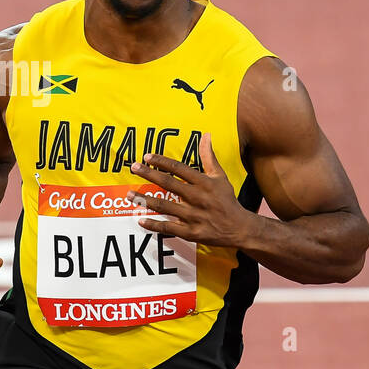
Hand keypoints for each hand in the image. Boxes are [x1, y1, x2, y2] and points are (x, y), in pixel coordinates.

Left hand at [131, 132, 252, 247]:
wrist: (239, 228)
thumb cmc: (227, 200)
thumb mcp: (220, 177)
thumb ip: (209, 157)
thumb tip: (206, 135)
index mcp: (204, 183)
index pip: (179, 168)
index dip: (162, 162)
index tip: (147, 156)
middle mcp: (197, 198)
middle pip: (168, 184)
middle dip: (149, 174)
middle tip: (134, 167)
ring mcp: (193, 216)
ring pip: (164, 206)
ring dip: (145, 199)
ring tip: (129, 194)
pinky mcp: (191, 232)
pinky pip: (168, 228)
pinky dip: (153, 225)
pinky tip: (140, 220)